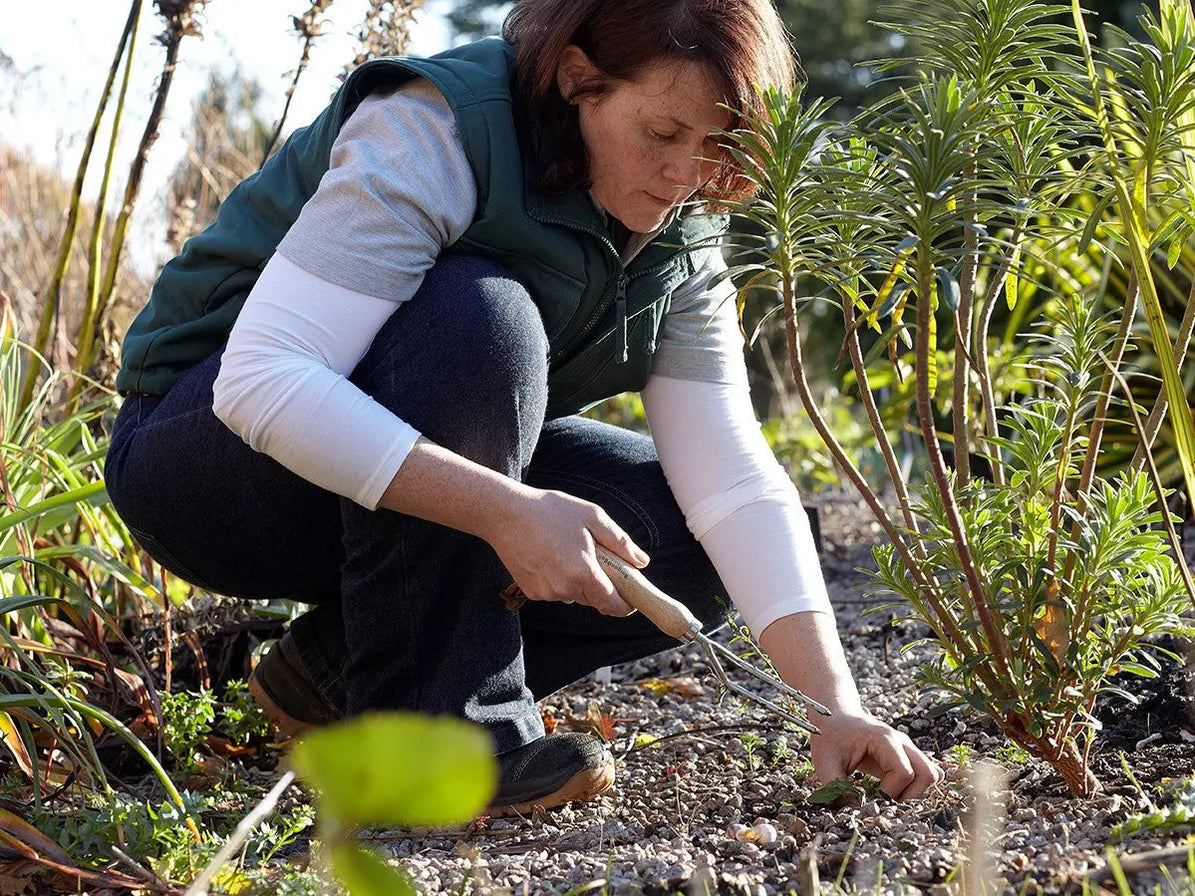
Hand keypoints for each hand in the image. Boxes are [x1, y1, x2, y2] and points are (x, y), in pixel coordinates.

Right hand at [488, 484, 648, 615]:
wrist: (505, 513)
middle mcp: (564, 589)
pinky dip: (558, 580)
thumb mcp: (592, 516)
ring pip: (573, 595)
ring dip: (577, 581)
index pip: (612, 604)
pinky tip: (549, 556)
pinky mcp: (531, 592)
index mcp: (584, 572)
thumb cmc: (551, 511)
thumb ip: (620, 542)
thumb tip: (642, 562)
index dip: (625, 604)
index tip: (630, 599)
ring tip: (566, 550)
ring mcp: (546, 592)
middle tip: (593, 556)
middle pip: (593, 598)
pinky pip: (554, 591)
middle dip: (599, 584)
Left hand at [809, 710, 941, 800]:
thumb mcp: (824, 762)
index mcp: (883, 739)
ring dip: (916, 793)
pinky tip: (894, 792)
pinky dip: (916, 788)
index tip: (871, 796)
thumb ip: (836, 787)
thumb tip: (855, 813)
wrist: (836, 718)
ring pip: (933, 774)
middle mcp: (902, 742)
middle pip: (928, 774)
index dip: (891, 792)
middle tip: (886, 800)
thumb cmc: (830, 738)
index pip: (904, 772)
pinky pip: (926, 774)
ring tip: (890, 797)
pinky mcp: (908, 756)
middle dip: (910, 796)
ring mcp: (908, 749)